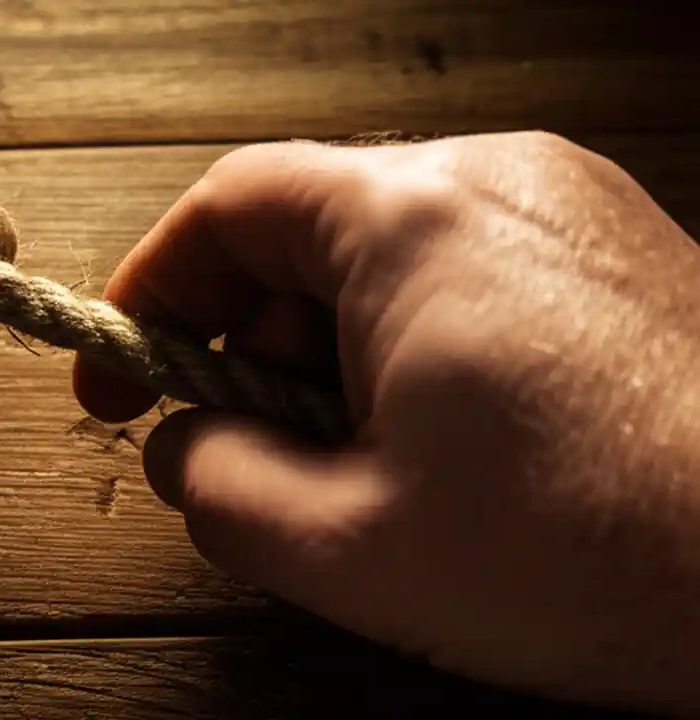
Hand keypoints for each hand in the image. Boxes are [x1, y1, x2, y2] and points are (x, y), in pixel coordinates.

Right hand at [74, 132, 699, 714]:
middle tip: (239, 449)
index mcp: (414, 219)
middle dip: (247, 348)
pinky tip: (436, 453)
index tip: (124, 368)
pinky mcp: (611, 258)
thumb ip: (213, 485)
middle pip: (304, 236)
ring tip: (355, 472)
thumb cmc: (607, 551)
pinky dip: (408, 356)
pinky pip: (461, 282)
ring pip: (382, 263)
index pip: (227, 207)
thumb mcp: (346, 546)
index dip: (151, 289)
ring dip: (328, 363)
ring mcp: (565, 211)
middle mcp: (495, 181)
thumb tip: (183, 446)